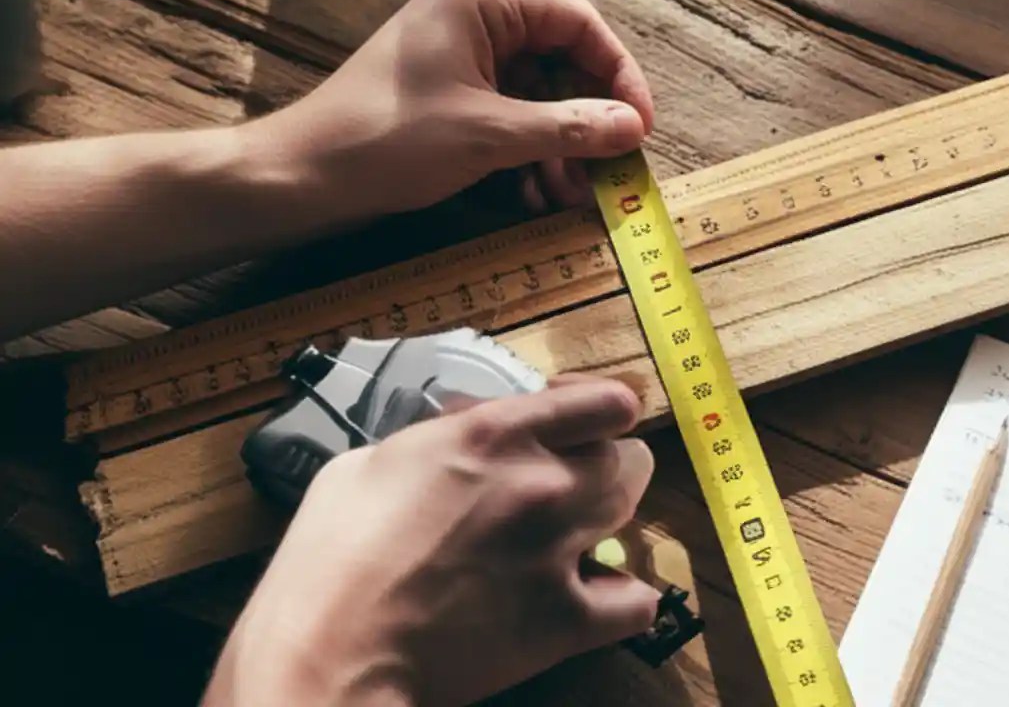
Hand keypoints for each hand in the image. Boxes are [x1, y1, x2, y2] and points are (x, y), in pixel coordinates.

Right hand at [202, 374, 659, 706]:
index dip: (599, 412)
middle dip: (605, 465)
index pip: (602, 403)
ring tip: (575, 533)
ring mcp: (560, 550)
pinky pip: (635, 602)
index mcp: (495, 434)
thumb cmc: (331, 555)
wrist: (332, 648)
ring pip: (631, 513)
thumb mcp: (371, 462)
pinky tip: (595, 599)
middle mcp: (542, 482)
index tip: (583, 422)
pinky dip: (622, 599)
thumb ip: (435, 443)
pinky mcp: (566, 618)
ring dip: (608, 518)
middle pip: (626, 458)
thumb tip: (459, 439)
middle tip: (572, 484)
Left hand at [247, 0, 654, 222]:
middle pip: (559, 61)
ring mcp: (459, 61)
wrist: (304, 175)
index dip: (616, 73)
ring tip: (571, 194)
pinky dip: (527, 154)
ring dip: (559, 146)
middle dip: (586, 119)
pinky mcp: (447, 99)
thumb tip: (632, 127)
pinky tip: (535, 195)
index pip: (575, 22)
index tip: (639, 124)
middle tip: (609, 167)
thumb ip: (568, 128)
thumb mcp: (490, 135)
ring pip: (535, 96)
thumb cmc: (387, 139)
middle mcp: (473, 21)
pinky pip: (507, 118)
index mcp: (481, 2)